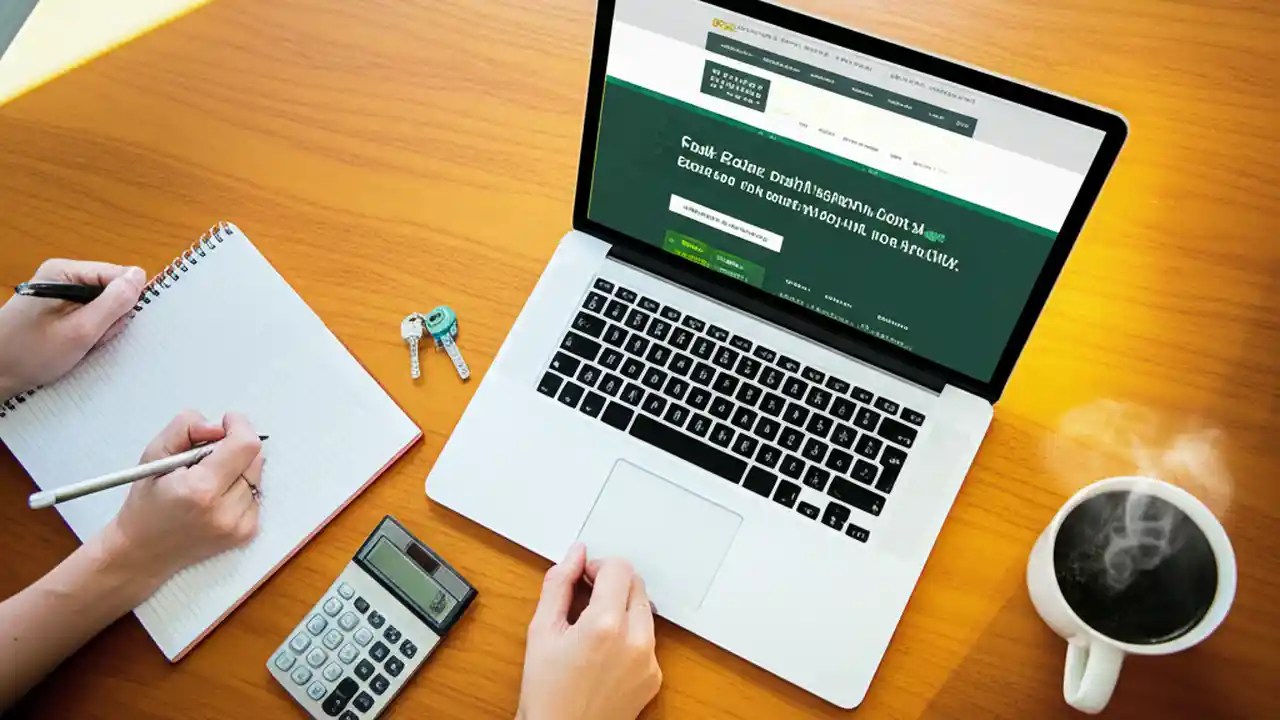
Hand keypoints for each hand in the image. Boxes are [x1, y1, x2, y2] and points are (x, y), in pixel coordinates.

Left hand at [0, 260, 145, 398]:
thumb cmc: (33, 354)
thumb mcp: (80, 331)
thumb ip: (113, 303)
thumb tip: (140, 275)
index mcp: (65, 271)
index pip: (118, 275)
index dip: (122, 303)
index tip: (108, 327)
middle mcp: (63, 275)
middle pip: (111, 289)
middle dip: (109, 318)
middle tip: (90, 339)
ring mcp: (60, 291)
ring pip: (103, 305)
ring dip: (100, 328)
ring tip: (80, 344)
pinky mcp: (59, 306)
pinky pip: (90, 314)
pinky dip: (90, 332)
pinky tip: (76, 344)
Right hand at [98, 411, 265, 587]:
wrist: (143, 553)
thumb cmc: (145, 504)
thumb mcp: (153, 455)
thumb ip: (186, 428)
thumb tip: (218, 426)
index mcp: (201, 489)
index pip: (246, 444)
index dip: (239, 426)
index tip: (226, 422)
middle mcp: (226, 511)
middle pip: (254, 458)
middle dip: (235, 447)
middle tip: (206, 456)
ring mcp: (240, 525)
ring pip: (257, 475)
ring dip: (238, 468)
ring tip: (207, 480)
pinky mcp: (246, 533)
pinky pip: (256, 495)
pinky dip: (239, 488)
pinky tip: (215, 497)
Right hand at [517, 544, 661, 719]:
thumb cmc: (546, 693)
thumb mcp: (541, 631)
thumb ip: (559, 584)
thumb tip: (575, 555)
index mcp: (605, 625)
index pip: (619, 567)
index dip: (598, 566)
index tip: (584, 577)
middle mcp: (635, 641)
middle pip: (636, 584)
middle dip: (612, 584)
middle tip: (585, 600)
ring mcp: (648, 660)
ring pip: (644, 610)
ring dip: (622, 607)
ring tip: (592, 628)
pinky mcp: (654, 676)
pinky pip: (647, 639)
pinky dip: (629, 635)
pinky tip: (604, 652)